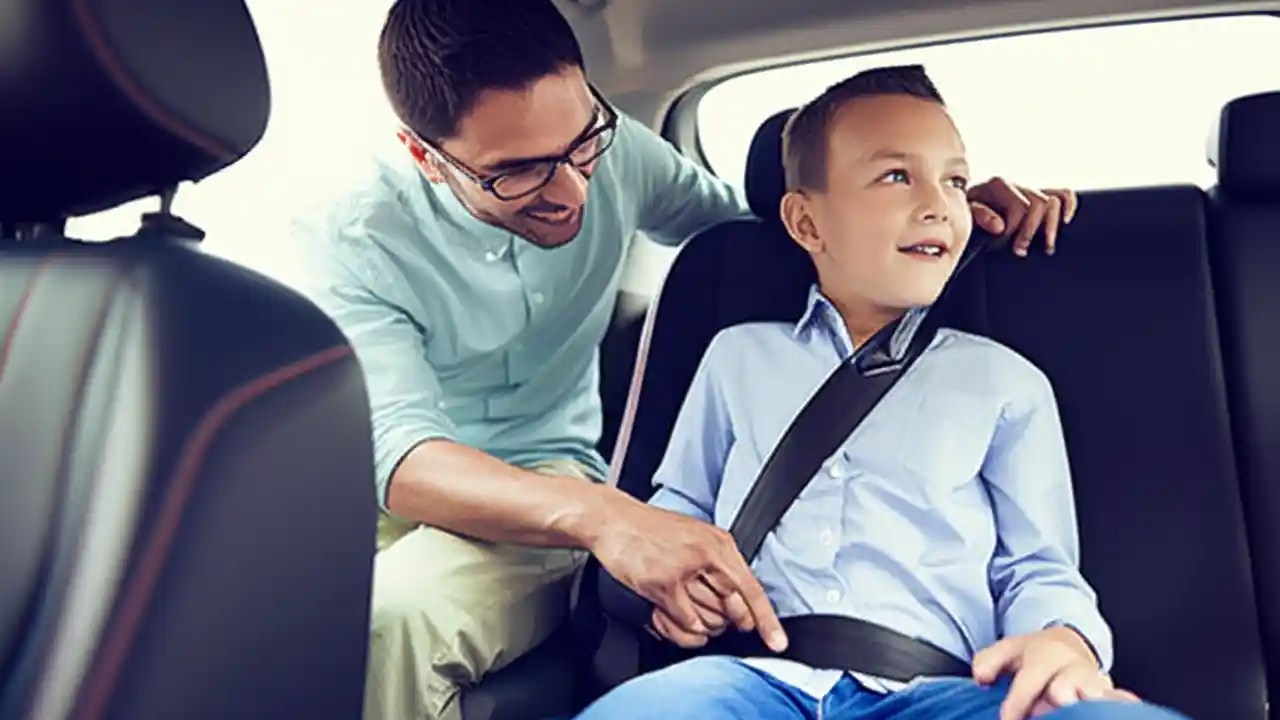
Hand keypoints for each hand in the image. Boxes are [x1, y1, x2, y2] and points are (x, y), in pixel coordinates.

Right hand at [589, 491, 787, 651]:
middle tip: (712, 617)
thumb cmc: (650, 530)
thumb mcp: (694, 537)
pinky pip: (686, 622)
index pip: (752, 588)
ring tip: (687, 612)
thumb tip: (737, 601)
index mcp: (719, 542)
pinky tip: (675, 616)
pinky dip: (683, 627)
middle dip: (725, 623)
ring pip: (710, 620)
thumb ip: (717, 563)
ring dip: (703, 627)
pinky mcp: (663, 584)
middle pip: (733, 610)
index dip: (766, 620)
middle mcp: (706, 554)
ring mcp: (685, 570)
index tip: (777, 641)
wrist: (613, 520)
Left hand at [968, 178, 1078, 256]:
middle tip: (1021, 252)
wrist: (963, 208)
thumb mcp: (964, 214)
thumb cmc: (964, 213)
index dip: (1014, 229)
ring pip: (1054, 200)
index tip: (1003, 246)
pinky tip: (1065, 222)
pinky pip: (1063, 194)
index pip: (1019, 207)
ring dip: (1052, 226)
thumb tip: (1000, 225)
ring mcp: (1029, 190)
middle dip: (1031, 231)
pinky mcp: (1039, 196)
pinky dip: (1069, 206)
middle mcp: (1016, 185)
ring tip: (1046, 247)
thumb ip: (979, 215)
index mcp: (997, 185)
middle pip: (1039, 203)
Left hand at [973, 627, 1139, 719]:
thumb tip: (981, 677)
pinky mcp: (1109, 694)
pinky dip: (1116, 706)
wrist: (1071, 646)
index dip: (1017, 704)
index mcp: (1048, 654)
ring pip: (1093, 698)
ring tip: (1076, 715)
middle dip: (1055, 708)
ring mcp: (1095, 682)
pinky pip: (1116, 701)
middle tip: (1040, 715)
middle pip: (1065, 690)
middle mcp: (1075, 667)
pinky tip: (1122, 709)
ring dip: (1084, 709)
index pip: (1029, 682)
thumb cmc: (1034, 654)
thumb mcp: (1008, 650)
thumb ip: (989, 661)